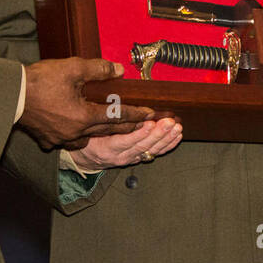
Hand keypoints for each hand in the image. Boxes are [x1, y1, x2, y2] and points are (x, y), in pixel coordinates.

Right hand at [17, 57, 154, 147]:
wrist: (9, 95)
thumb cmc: (40, 80)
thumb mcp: (73, 68)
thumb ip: (98, 69)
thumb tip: (119, 69)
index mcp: (85, 116)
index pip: (117, 116)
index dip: (136, 114)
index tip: (150, 114)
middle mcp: (75, 132)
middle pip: (106, 131)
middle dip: (126, 127)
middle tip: (141, 124)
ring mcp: (60, 138)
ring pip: (86, 138)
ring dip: (98, 133)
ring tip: (105, 126)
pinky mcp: (46, 139)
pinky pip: (65, 141)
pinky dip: (73, 135)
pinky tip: (73, 129)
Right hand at [67, 118, 182, 171]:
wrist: (86, 158)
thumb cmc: (88, 138)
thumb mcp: (90, 129)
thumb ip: (105, 120)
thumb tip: (117, 103)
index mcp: (107, 148)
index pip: (125, 141)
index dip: (139, 133)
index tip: (150, 123)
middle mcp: (120, 156)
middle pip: (142, 146)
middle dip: (158, 134)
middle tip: (169, 122)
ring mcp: (130, 159)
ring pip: (151, 150)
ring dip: (166, 139)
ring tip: (176, 128)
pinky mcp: (137, 159)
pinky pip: (154, 153)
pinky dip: (167, 145)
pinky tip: (176, 137)